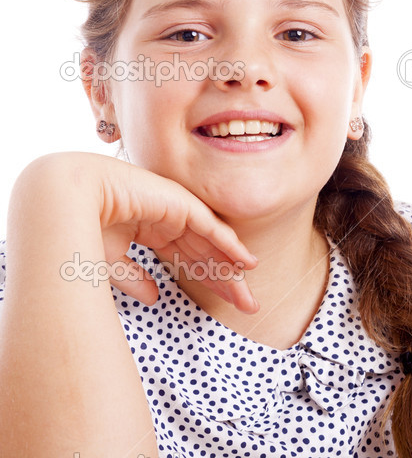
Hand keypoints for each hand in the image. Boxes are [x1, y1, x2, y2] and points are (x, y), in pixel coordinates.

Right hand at [18, 152, 258, 311]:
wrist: (69, 199)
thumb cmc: (79, 226)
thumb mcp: (109, 261)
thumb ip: (133, 278)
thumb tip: (155, 297)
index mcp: (150, 230)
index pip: (187, 259)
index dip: (207, 280)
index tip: (226, 303)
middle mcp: (168, 220)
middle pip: (205, 255)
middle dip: (226, 282)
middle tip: (248, 306)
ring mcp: (177, 211)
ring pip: (212, 246)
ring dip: (232, 272)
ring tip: (249, 297)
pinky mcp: (182, 205)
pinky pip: (212, 229)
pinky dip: (230, 246)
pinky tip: (246, 263)